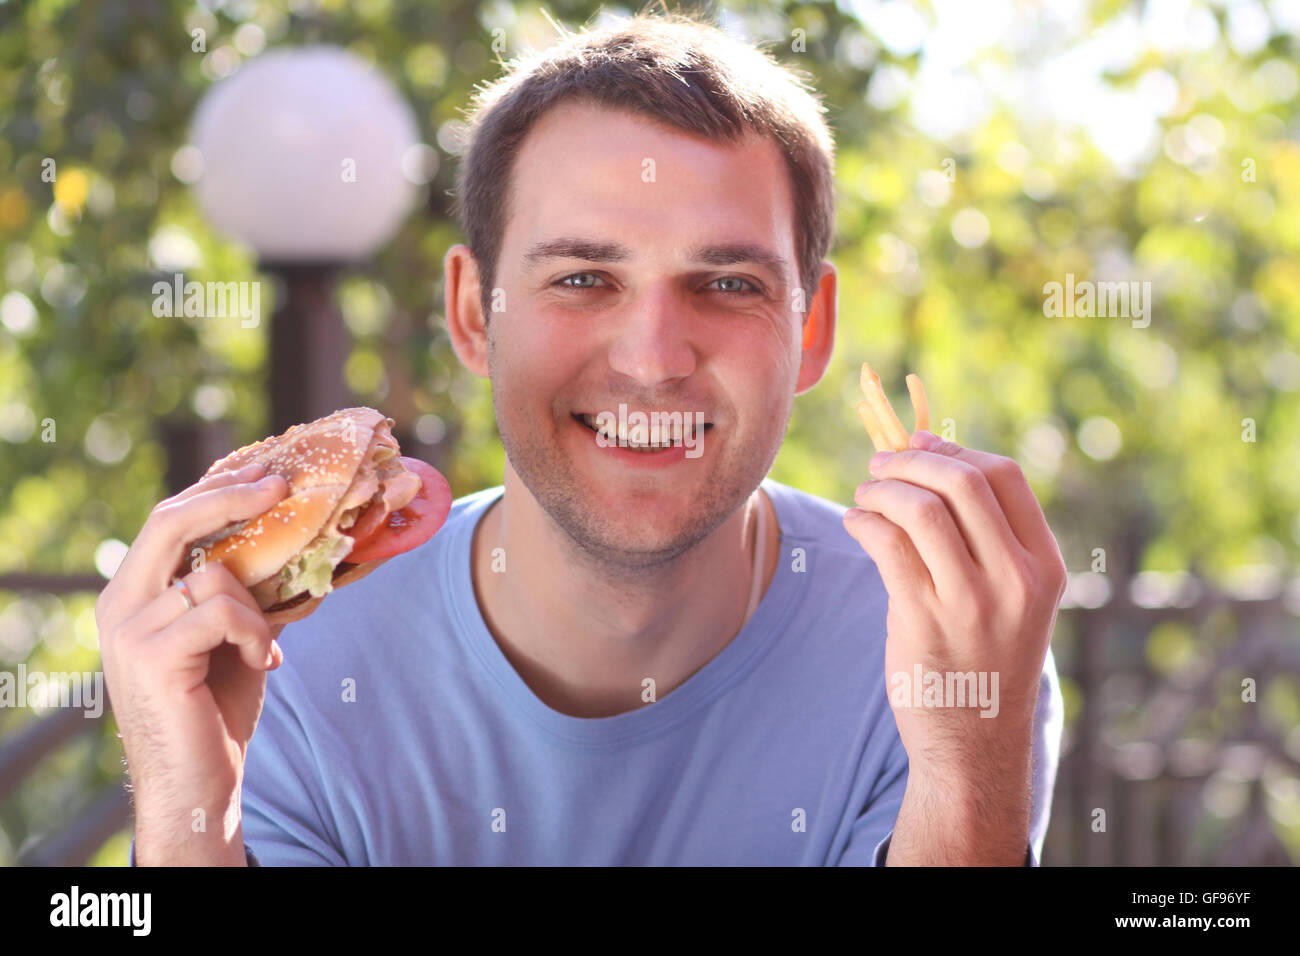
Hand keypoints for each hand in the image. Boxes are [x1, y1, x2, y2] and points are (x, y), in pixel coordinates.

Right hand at [95, 462, 289, 864]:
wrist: (199, 780)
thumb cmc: (218, 708)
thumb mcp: (238, 635)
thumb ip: (251, 590)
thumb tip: (310, 545)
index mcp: (134, 593)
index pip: (169, 518)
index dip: (218, 489)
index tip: (267, 470)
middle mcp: (120, 604)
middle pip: (171, 519)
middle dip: (231, 495)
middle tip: (282, 483)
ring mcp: (130, 630)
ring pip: (213, 575)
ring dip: (258, 608)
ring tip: (266, 650)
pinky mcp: (153, 657)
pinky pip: (221, 612)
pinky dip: (255, 634)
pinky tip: (263, 664)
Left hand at [842, 430, 1065, 859]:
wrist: (974, 742)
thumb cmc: (984, 658)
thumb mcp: (1011, 598)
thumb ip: (986, 539)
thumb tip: (930, 461)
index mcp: (1044, 566)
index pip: (1005, 476)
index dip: (956, 448)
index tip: (920, 444)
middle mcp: (1015, 580)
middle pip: (962, 482)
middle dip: (912, 460)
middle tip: (881, 464)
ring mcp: (971, 602)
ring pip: (922, 509)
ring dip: (882, 489)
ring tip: (865, 496)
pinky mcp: (923, 621)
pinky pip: (887, 545)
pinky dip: (864, 521)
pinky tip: (856, 524)